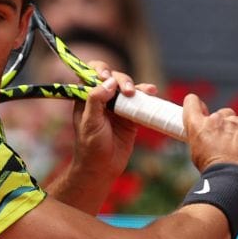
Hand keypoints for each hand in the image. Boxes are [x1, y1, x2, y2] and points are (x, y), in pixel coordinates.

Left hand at [68, 61, 148, 180]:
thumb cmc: (90, 146)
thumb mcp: (89, 122)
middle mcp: (102, 99)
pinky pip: (139, 101)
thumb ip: (95, 100)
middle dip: (122, 80)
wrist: (103, 168)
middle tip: (128, 91)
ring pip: (127, 87)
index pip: (91, 74)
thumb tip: (109, 81)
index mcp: (86, 98)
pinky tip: (151, 92)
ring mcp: (117, 106)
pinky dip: (145, 94)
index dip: (100, 70)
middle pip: (113, 78)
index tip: (106, 76)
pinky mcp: (130, 115)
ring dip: (135, 86)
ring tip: (142, 92)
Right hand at [183, 92, 237, 177]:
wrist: (233, 181)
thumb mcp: (197, 154)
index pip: (192, 103)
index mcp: (199, 126)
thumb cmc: (213, 173)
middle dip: (224, 125)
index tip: (201, 110)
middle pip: (222, 113)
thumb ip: (201, 137)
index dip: (195, 105)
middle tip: (226, 144)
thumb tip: (205, 131)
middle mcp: (218, 119)